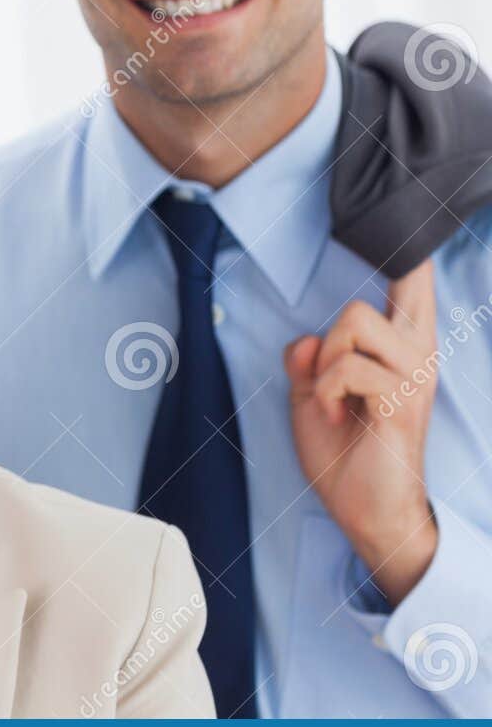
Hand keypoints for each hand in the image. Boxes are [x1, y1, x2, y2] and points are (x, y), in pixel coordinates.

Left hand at [285, 258, 438, 605]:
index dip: (410, 246)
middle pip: (402, 280)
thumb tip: (307, 338)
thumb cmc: (345, 451)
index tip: (400, 217)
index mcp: (405, 344)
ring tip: (331, 398)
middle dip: (362, 303)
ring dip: (326, 362)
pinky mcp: (401, 400)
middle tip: (337, 369)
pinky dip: (323, 391)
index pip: (416, 280)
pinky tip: (331, 416)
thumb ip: (309, 359)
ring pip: (355, 321)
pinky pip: (346, 367)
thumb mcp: (311, 392)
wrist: (365, 509)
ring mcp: (416, 374)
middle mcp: (420, 352)